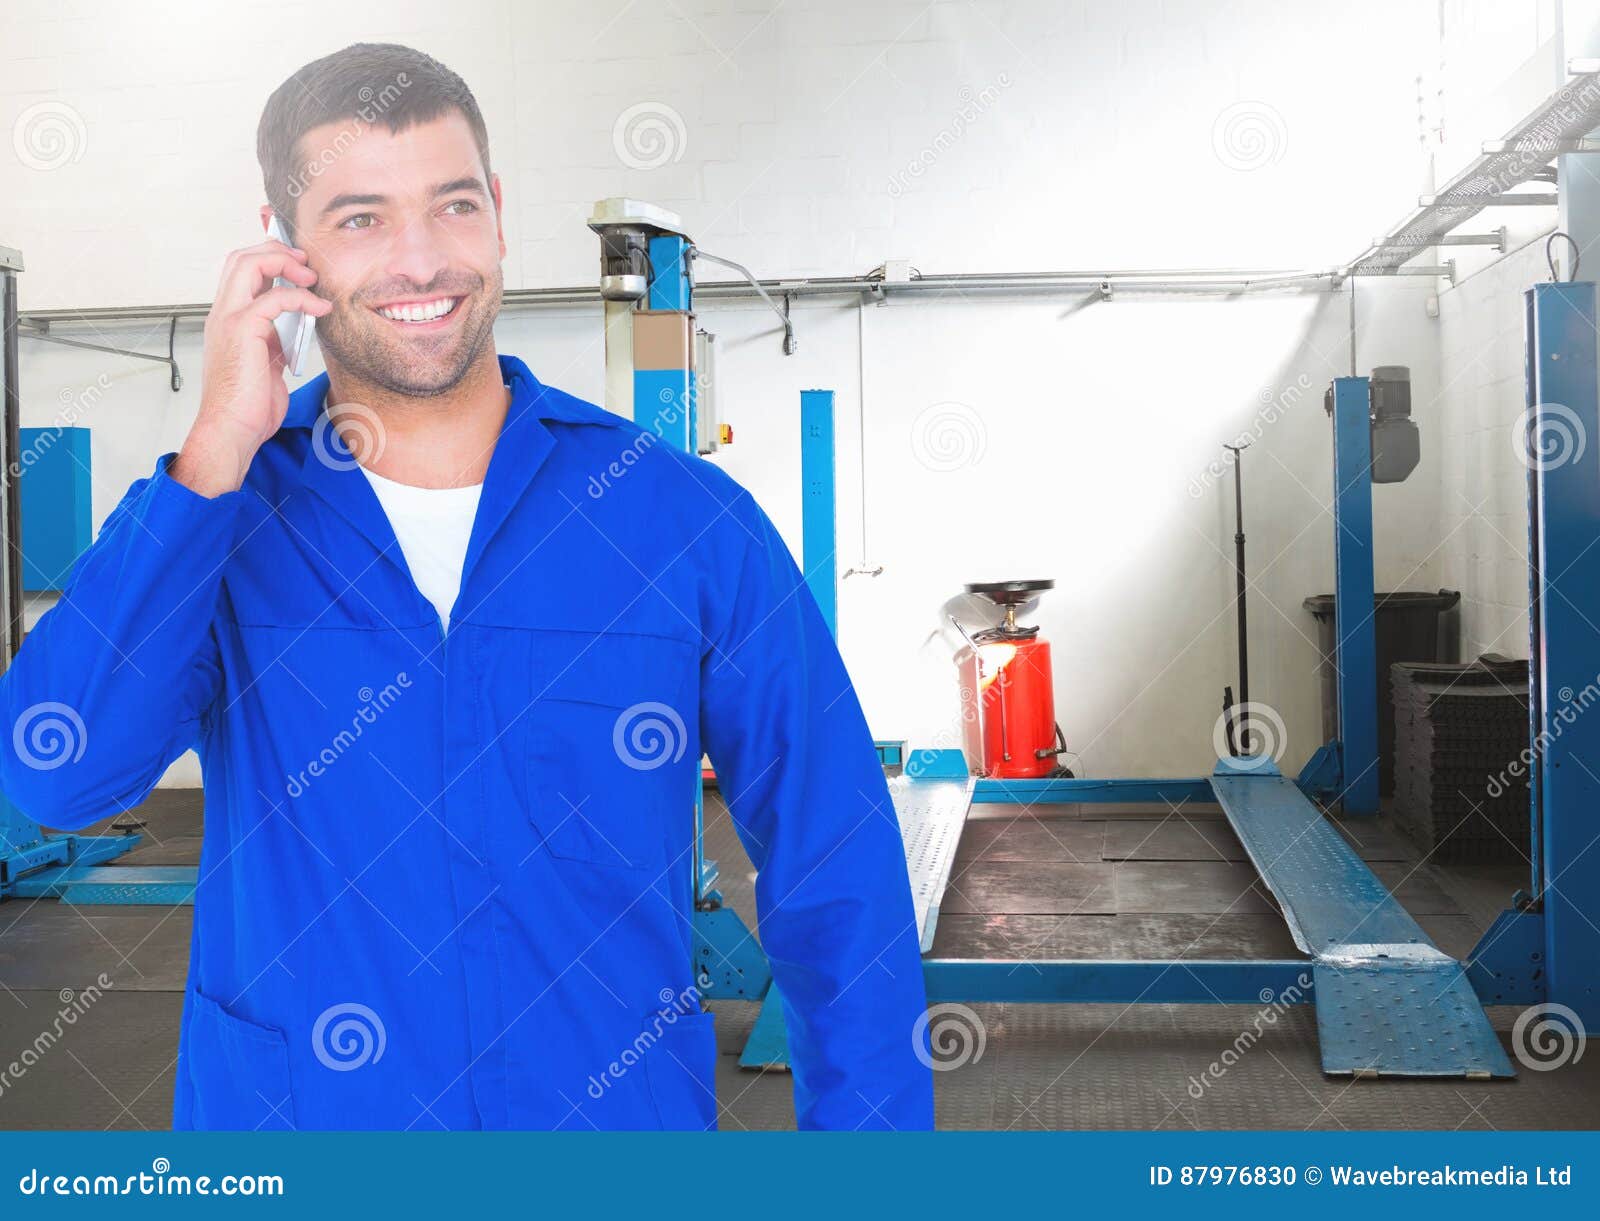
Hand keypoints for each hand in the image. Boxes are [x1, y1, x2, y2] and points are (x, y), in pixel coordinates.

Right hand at [171, 239, 331, 496]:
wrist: (232, 430)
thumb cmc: (249, 406)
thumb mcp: (266, 365)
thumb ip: (273, 342)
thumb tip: (292, 329)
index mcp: (227, 320)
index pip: (240, 271)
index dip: (268, 258)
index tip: (298, 267)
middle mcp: (223, 313)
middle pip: (241, 257)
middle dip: (276, 251)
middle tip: (305, 263)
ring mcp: (229, 319)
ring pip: (249, 264)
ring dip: (285, 263)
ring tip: (311, 277)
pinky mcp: (243, 330)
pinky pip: (274, 298)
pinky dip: (302, 298)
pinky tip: (321, 308)